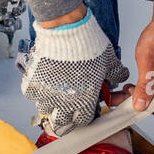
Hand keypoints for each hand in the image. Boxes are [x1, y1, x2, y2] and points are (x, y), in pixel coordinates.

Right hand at [22, 6, 129, 135]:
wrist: (66, 29)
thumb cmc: (87, 44)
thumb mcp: (109, 60)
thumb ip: (116, 72)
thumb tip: (121, 76)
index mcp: (85, 99)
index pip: (83, 120)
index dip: (83, 117)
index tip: (82, 111)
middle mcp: (65, 101)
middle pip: (62, 123)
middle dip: (65, 119)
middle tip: (66, 110)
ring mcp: (47, 93)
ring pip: (45, 110)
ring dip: (50, 105)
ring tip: (54, 94)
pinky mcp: (34, 81)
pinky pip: (31, 95)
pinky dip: (35, 91)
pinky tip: (42, 83)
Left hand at [129, 0, 153, 112]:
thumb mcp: (147, 62)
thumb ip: (144, 87)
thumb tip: (140, 106)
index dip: (139, 108)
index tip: (123, 102)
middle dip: (137, 99)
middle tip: (119, 93)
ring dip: (141, 92)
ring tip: (127, 85)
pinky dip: (146, 84)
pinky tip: (137, 79)